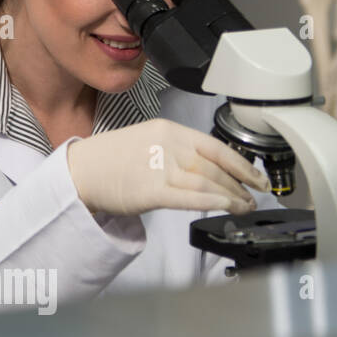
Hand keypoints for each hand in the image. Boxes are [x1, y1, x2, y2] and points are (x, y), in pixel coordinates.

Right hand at [66, 118, 269, 215]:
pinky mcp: (151, 191)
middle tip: (253, 197)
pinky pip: (190, 197)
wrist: (79, 171)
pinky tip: (226, 207)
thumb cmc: (108, 159)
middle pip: (215, 167)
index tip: (257, 177)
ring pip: (208, 182)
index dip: (242, 164)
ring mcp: (159, 168)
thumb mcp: (146, 140)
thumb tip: (207, 168)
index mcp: (167, 129)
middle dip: (240, 185)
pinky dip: (213, 202)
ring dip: (232, 197)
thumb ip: (176, 149)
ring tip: (243, 207)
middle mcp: (167, 145)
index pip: (216, 146)